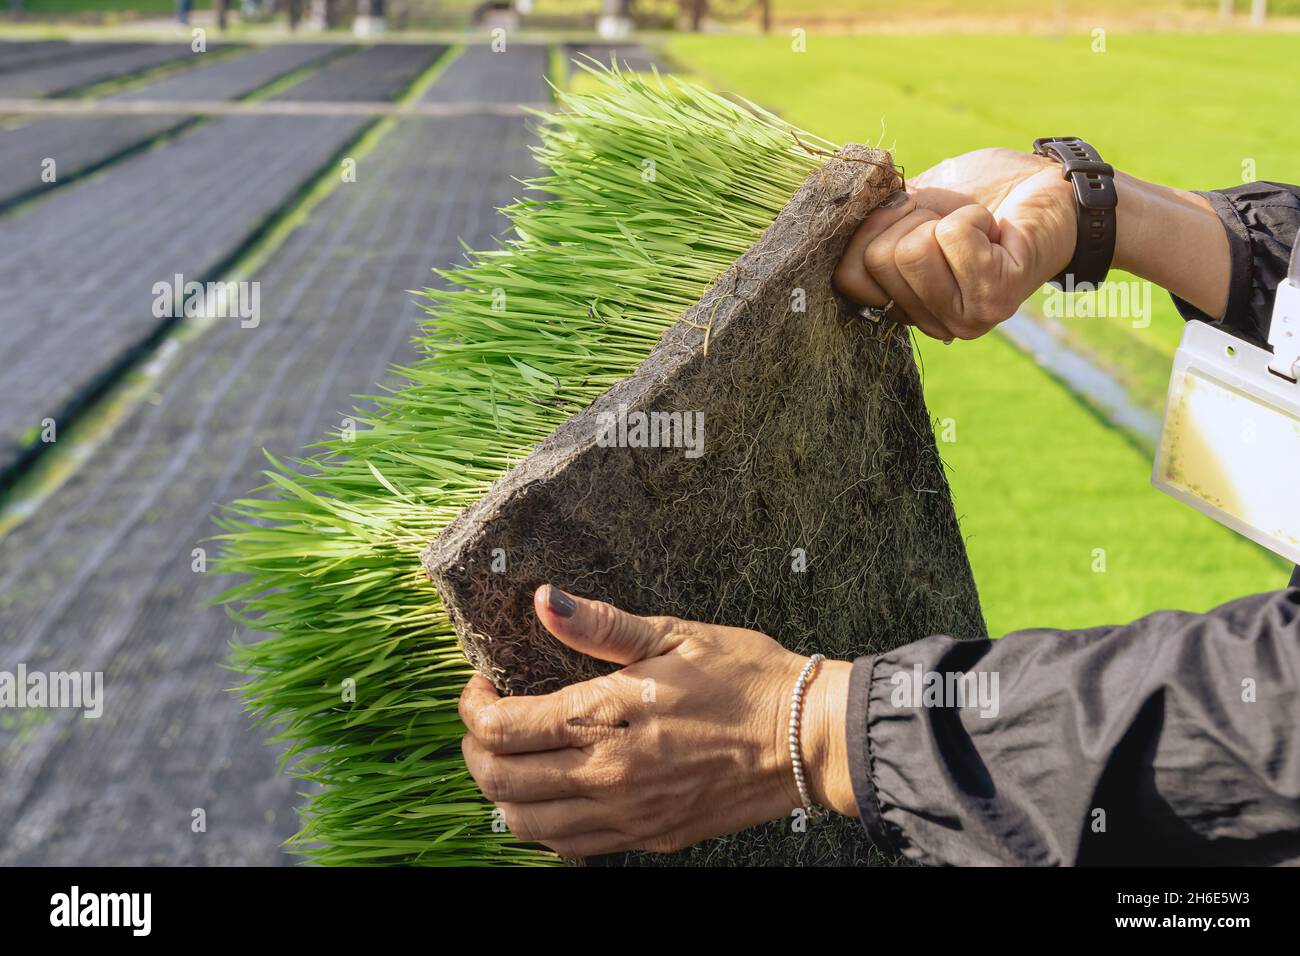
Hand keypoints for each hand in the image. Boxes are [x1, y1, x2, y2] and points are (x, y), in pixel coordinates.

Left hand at [458, 585, 855, 856]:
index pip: (503, 728)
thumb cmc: (744, 678)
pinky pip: (570, 846)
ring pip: (526, 824)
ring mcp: (627, 814)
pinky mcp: (647, 838)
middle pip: (500, 780)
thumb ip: (600, 624)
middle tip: (488, 722)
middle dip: (475, 749)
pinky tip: (554, 792)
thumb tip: (542, 600)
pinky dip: (543, 823)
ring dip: (502, 791)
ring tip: (514, 758)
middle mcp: (608, 774)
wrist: (805, 740)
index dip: (474, 707)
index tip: (483, 685)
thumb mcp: (673, 635)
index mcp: (608, 716)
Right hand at [834, 147, 1076, 340]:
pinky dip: (972, 217)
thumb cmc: (988, 193)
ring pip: (910, 250)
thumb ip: (873, 220)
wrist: (1059, 190)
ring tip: (977, 226)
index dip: (869, 231)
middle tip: (954, 220)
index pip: (846, 278)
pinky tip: (996, 230)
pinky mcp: (992, 298)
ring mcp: (961, 318)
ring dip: (944, 217)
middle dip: (913, 217)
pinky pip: (951, 239)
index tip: (908, 216)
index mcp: (907, 304)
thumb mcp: (915, 203)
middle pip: (876, 258)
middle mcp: (932, 323)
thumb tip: (830, 219)